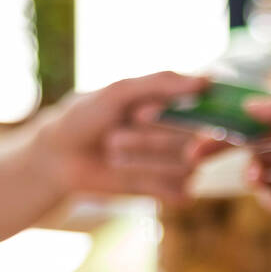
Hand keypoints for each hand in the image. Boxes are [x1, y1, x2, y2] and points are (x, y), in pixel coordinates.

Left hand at [37, 71, 223, 201]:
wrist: (62, 157)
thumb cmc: (88, 115)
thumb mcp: (120, 91)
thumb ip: (163, 84)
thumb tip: (208, 80)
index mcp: (178, 101)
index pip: (206, 109)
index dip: (177, 117)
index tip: (139, 115)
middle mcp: (186, 130)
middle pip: (193, 141)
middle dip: (150, 140)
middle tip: (113, 137)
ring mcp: (180, 160)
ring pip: (187, 167)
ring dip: (147, 161)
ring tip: (114, 152)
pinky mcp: (171, 189)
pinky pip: (180, 191)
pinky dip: (151, 183)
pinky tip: (126, 174)